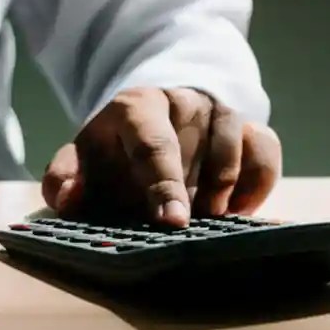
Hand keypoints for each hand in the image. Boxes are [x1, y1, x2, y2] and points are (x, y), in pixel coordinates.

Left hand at [41, 88, 280, 227]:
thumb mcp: (80, 159)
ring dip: (227, 188)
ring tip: (207, 217)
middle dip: (201, 189)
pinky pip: (266, 150)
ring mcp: (219, 112)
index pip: (154, 144)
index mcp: (136, 106)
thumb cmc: (110, 151)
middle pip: (204, 145)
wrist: (145, 121)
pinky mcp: (248, 126)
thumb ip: (63, 178)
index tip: (172, 221)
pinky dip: (258, 182)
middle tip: (191, 227)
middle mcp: (183, 102)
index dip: (163, 185)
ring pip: (239, 145)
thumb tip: (66, 197)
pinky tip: (237, 210)